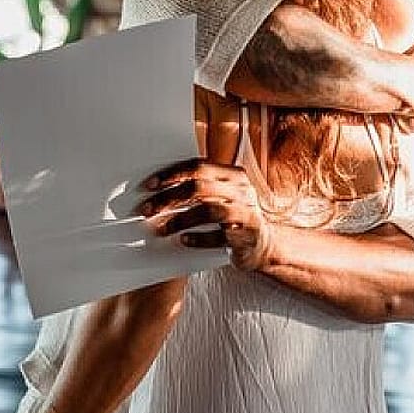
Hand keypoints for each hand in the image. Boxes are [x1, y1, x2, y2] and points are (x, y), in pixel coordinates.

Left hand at [136, 159, 273, 271]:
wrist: (265, 245)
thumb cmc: (234, 218)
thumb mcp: (223, 196)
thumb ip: (200, 189)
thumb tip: (159, 191)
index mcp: (234, 175)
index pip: (199, 167)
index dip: (172, 174)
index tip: (150, 185)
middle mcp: (242, 191)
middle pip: (199, 188)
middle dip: (169, 198)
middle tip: (148, 209)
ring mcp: (246, 213)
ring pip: (208, 211)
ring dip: (180, 220)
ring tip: (162, 228)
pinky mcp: (247, 237)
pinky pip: (219, 237)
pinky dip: (198, 238)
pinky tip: (183, 240)